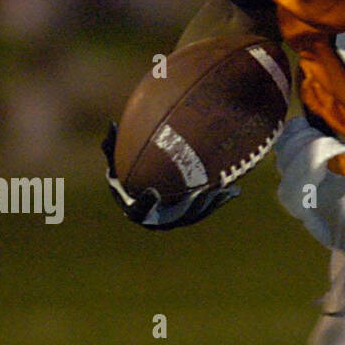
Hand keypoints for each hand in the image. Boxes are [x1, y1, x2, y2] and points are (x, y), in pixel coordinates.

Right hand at [102, 123, 239, 230]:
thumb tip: (112, 124)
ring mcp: (176, 220)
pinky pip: (207, 210)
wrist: (148, 190)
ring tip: (222, 190)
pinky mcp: (193, 216)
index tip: (153, 191)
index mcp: (134, 209)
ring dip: (209, 204)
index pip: (137, 212)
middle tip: (202, 192)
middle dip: (189, 207)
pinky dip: (219, 200)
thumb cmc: (129, 173)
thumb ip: (112, 146)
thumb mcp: (117, 160)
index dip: (144, 204)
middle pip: (175, 217)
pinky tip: (233, 189)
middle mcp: (156, 220)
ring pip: (195, 215)